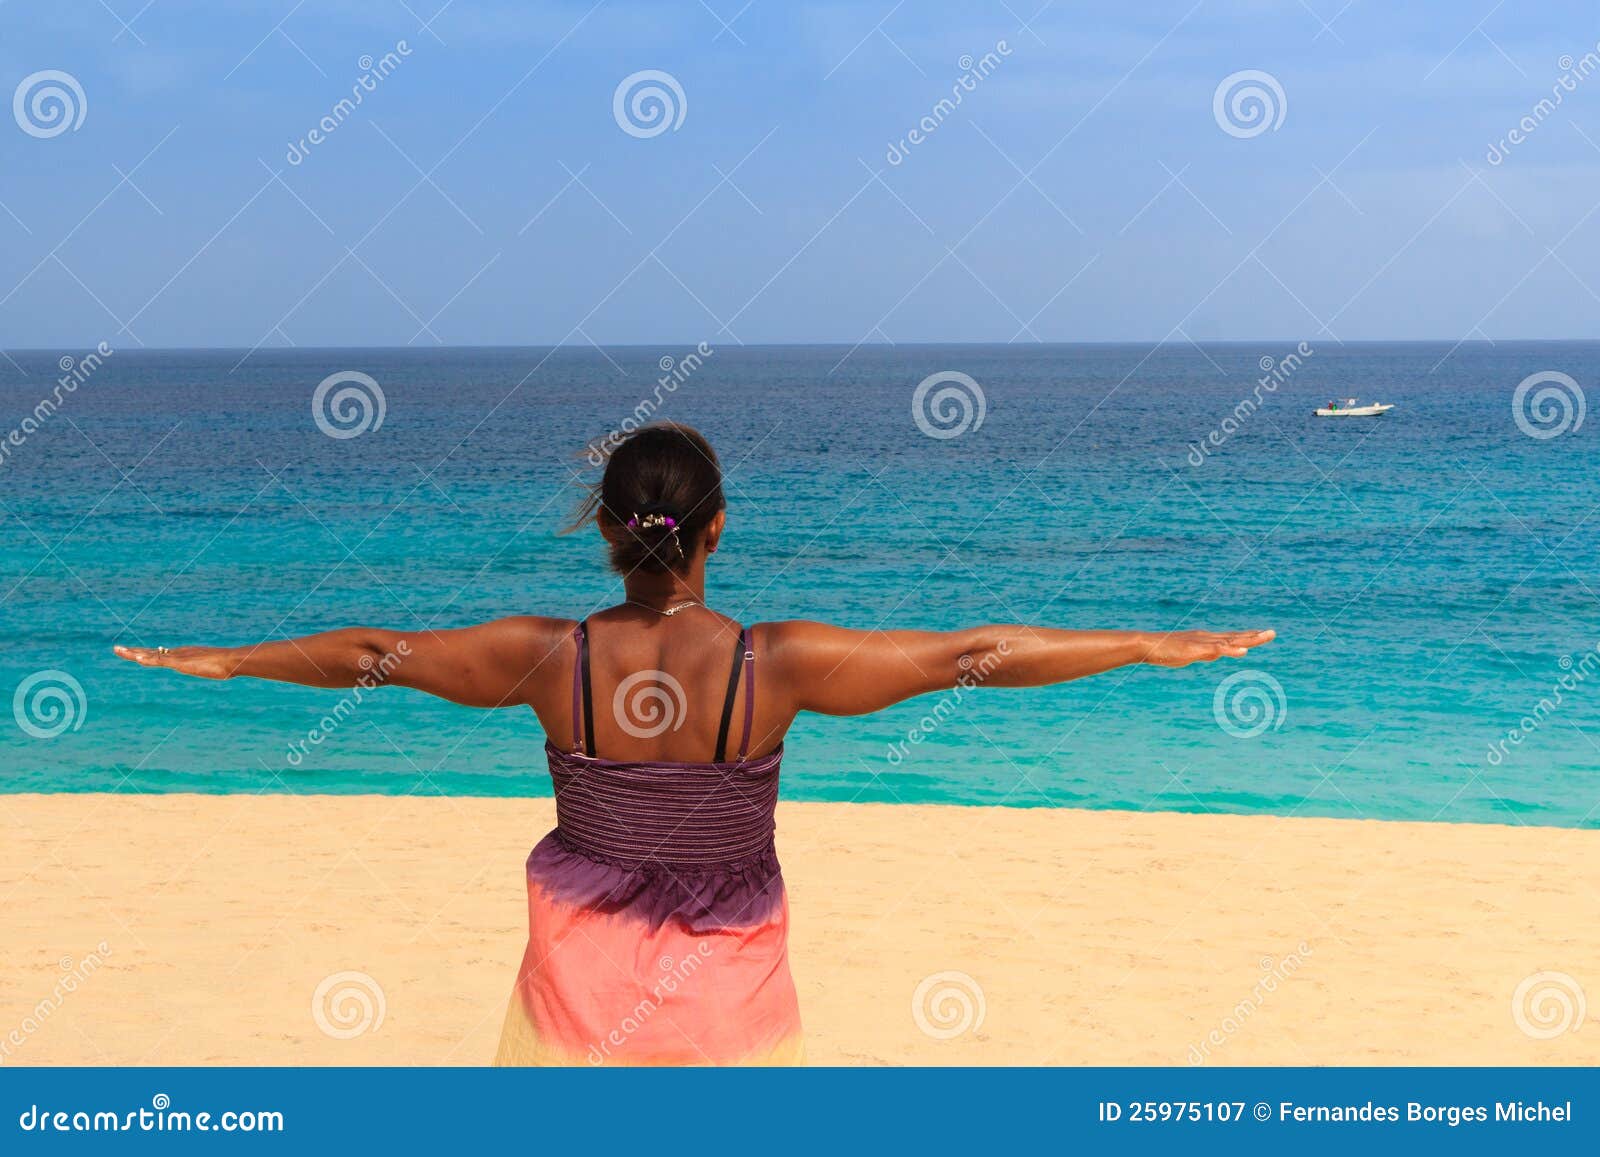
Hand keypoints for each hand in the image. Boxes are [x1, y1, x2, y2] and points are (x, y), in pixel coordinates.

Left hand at [113, 644, 233, 679]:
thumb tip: (221, 670)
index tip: (132, 652)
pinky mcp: (181, 662)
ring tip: (118, 650)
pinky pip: (161, 661)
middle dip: (132, 651)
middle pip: (150, 652)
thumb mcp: (212, 667)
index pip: (158, 654)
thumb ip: (212, 667)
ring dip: (133, 653)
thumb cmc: (226, 664)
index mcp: (182, 656)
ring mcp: (178, 658)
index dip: (144, 653)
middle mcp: (177, 654)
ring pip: (151, 655)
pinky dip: (148, 659)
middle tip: (116, 648)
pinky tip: (137, 658)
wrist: (232, 660)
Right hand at [1143, 629, 1274, 667]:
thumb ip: (1206, 653)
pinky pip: (1218, 649)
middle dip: (1255, 635)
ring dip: (1249, 638)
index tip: (1262, 634)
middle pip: (1235, 637)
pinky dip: (1232, 649)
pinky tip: (1244, 651)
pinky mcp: (1197, 648)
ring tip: (1266, 635)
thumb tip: (1219, 653)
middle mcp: (1208, 638)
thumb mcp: (1191, 654)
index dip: (1248, 636)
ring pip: (1231, 640)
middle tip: (1273, 633)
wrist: (1147, 645)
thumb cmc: (1165, 650)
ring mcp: (1203, 642)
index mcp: (1207, 639)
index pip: (1232, 637)